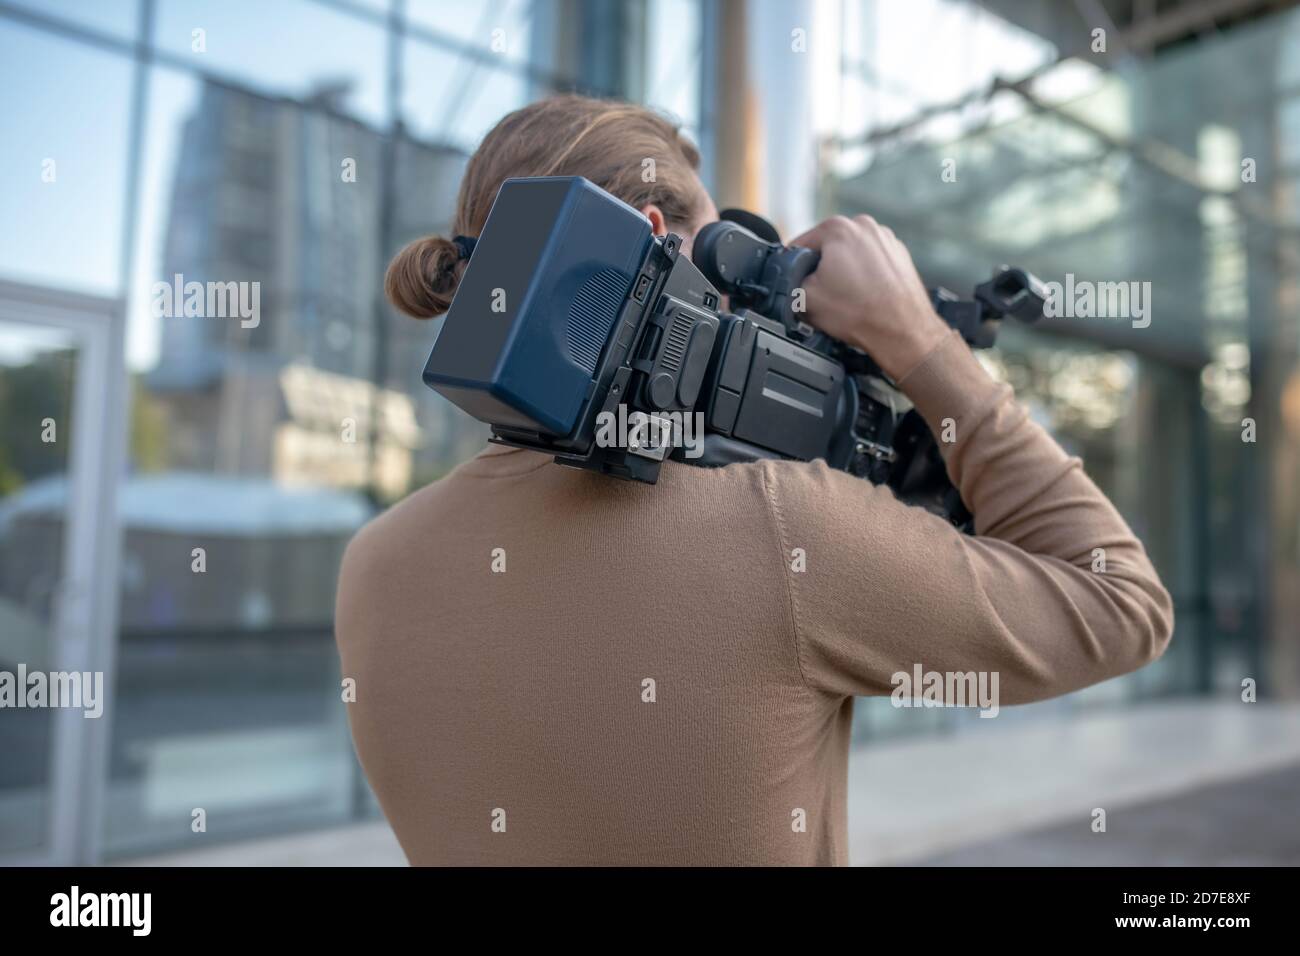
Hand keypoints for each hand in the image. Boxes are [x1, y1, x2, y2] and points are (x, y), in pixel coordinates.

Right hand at [790, 215, 948, 380]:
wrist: (902, 332)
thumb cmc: (863, 315)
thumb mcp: (805, 299)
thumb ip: (789, 281)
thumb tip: (789, 280)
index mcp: (839, 229)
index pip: (800, 244)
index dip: (792, 267)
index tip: (794, 283)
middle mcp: (865, 227)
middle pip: (827, 248)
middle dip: (820, 270)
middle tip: (821, 296)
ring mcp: (886, 240)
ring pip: (849, 256)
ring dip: (842, 274)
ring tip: (844, 299)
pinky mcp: (899, 256)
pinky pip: (870, 264)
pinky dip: (863, 277)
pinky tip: (862, 297)